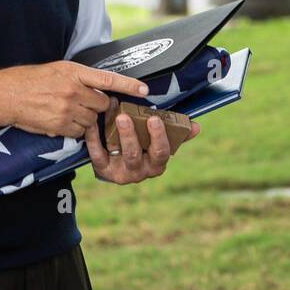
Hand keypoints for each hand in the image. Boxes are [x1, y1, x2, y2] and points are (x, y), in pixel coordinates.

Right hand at [0, 61, 148, 137]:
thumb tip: (102, 89)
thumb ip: (81, 78)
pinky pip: (79, 132)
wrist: (7, 95)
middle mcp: (73, 90)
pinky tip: (61, 121)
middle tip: (88, 104)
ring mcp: (67, 109)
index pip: (108, 79)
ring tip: (68, 111)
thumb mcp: (59, 69)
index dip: (129, 85)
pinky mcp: (60, 125)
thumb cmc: (33, 80)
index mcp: (74, 72)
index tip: (145, 89)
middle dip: (99, 107)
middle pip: (102, 104)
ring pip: (92, 120)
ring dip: (87, 119)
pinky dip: (75, 130)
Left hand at [84, 99, 199, 184]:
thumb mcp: (159, 141)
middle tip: (125, 116)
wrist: (117, 163)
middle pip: (136, 155)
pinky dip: (94, 139)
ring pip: (119, 155)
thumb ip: (176, 133)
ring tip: (115, 117)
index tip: (154, 119)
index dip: (159, 137)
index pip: (161, 152)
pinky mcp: (103, 170)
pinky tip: (93, 124)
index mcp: (156, 163)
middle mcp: (140, 171)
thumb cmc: (143, 147)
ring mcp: (121, 173)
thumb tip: (196, 127)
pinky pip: (97, 155)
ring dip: (117, 135)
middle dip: (131, 135)